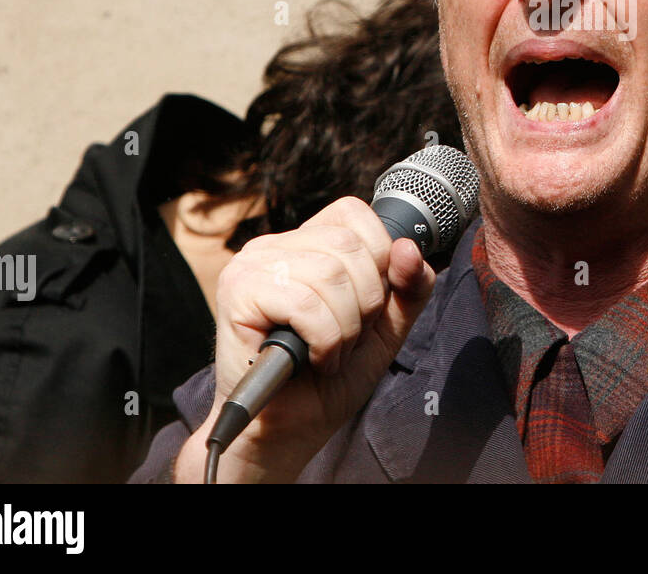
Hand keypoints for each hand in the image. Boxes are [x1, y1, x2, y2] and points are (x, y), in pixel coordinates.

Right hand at [174, 196, 434, 481]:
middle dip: (366, 302)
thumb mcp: (385, 327)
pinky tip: (314, 359)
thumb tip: (409, 249)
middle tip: (346, 339)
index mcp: (306, 242)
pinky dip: (324, 339)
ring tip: (329, 352)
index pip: (354, 215)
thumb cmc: (328, 379)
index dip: (378, 259)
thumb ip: (408, 287)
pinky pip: (305, 301)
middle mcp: (275, 246)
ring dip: (345, 327)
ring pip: (331, 274)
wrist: (287, 431)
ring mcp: (252, 265)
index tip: (369, 306)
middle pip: (350, 245)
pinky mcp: (237, 292)